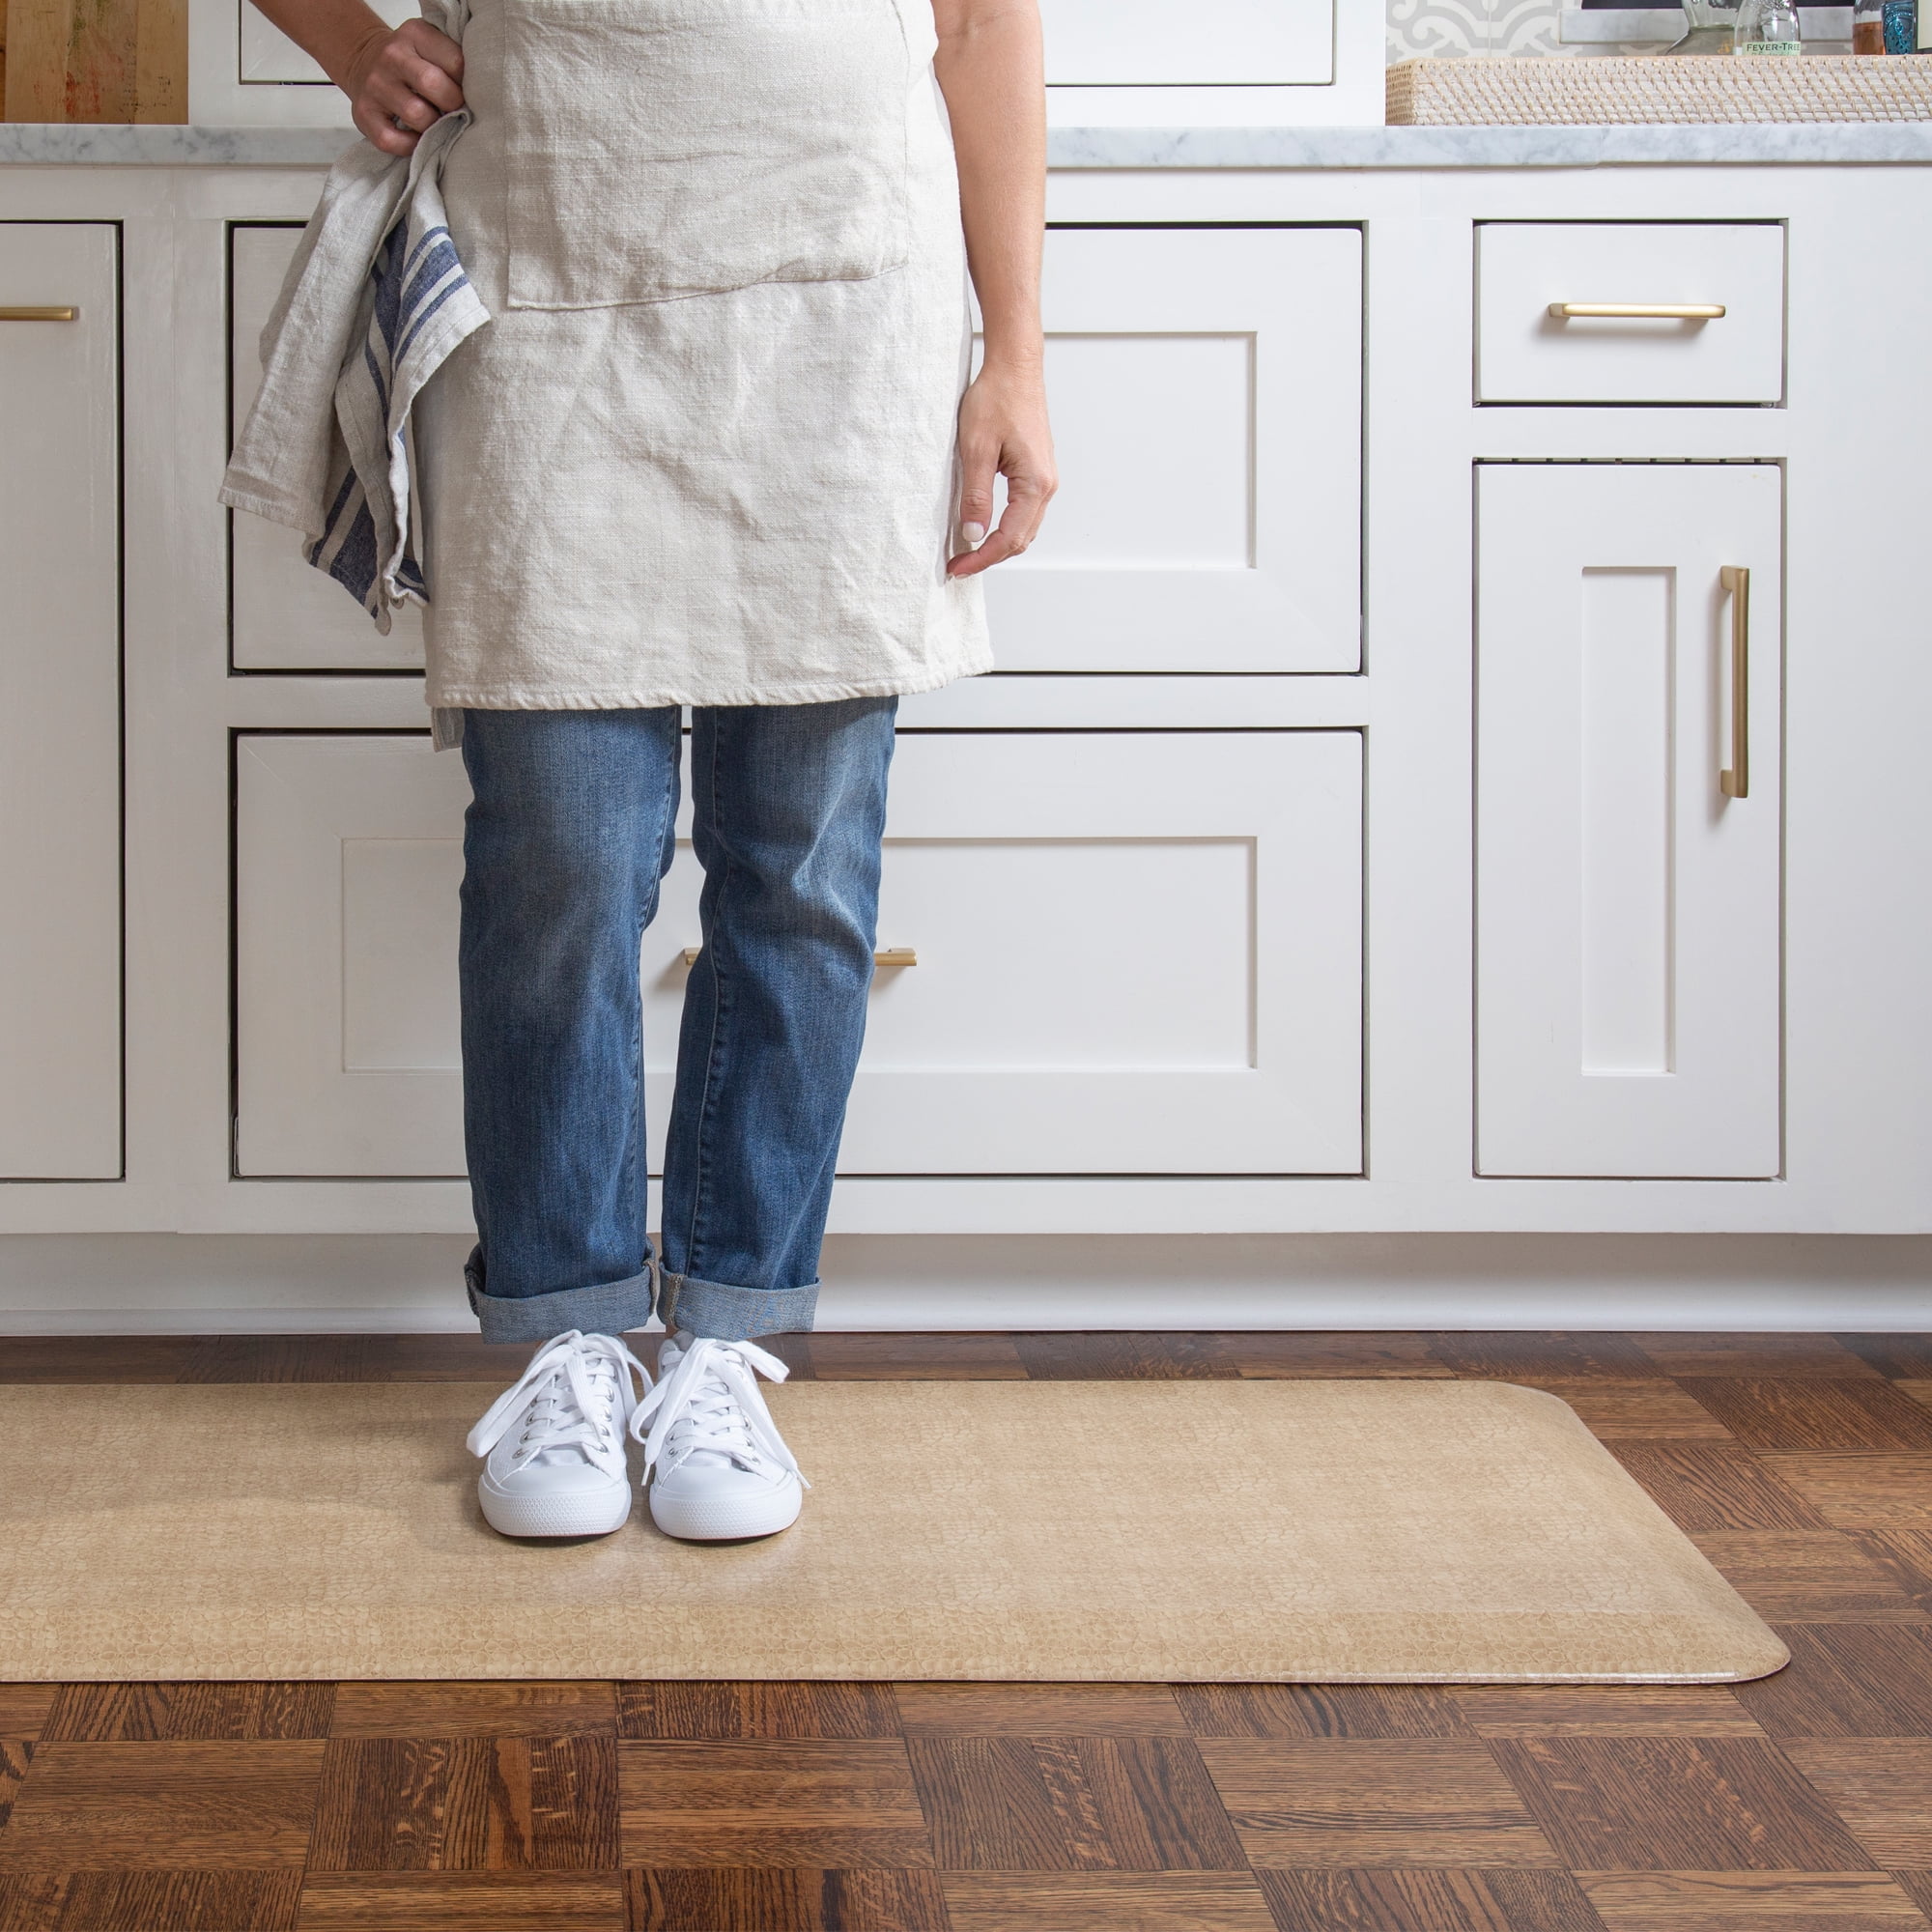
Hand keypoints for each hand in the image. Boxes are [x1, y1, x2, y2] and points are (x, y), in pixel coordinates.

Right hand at [338, 17, 464, 156]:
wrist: (366, 62)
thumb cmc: (414, 62)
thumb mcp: (433, 47)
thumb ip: (455, 63)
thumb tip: (483, 97)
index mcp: (415, 34)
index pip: (455, 62)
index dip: (467, 85)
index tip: (467, 93)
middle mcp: (392, 56)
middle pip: (433, 84)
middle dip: (452, 105)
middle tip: (454, 111)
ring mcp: (376, 84)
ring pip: (416, 115)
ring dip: (432, 127)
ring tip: (435, 123)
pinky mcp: (364, 112)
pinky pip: (393, 140)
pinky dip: (410, 146)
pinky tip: (416, 138)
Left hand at [948, 360, 1054, 576]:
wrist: (1015, 368)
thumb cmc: (997, 398)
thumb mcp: (976, 449)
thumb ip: (976, 496)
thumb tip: (973, 534)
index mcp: (1035, 484)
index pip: (1009, 538)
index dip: (981, 558)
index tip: (957, 568)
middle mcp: (1047, 485)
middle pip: (1020, 540)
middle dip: (989, 557)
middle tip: (958, 566)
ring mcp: (1044, 479)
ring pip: (1024, 528)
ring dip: (997, 544)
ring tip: (968, 552)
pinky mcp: (1037, 472)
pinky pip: (1024, 512)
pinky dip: (1005, 527)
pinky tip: (984, 528)